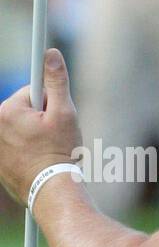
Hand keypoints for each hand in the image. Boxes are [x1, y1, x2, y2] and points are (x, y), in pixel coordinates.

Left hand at [0, 49, 81, 206]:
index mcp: (8, 111)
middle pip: (27, 112)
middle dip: (43, 121)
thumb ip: (56, 82)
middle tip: (57, 139)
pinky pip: (17, 149)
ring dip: (37, 137)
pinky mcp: (0, 163)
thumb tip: (50, 54)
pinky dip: (29, 152)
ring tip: (50, 153)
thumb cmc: (59, 153)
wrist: (51, 193)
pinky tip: (40, 162)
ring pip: (23, 131)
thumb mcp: (65, 113)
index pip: (34, 93)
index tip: (59, 118)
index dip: (53, 104)